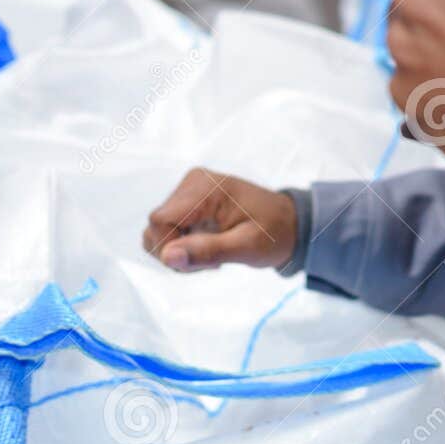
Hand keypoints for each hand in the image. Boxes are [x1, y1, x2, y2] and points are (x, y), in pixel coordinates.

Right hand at [142, 168, 296, 271]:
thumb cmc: (275, 232)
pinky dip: (182, 245)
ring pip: (158, 231)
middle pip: (156, 227)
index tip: (204, 260)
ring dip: (180, 251)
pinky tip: (207, 246)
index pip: (159, 222)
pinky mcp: (188, 201)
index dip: (172, 248)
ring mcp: (189, 190)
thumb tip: (167, 256)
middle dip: (178, 252)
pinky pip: (168, 230)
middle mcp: (193, 183)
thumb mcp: (247, 247)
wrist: (289, 222)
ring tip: (213, 253)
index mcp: (206, 188)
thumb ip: (207, 250)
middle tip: (213, 260)